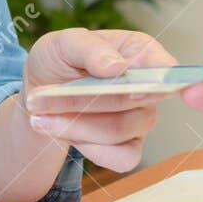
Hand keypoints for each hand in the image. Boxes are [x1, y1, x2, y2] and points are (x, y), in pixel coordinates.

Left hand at [21, 28, 176, 172]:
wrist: (42, 95)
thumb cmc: (59, 61)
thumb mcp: (62, 43)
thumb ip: (89, 48)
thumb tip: (117, 67)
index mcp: (139, 52)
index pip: (165, 67)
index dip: (165, 79)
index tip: (141, 89)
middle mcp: (148, 87)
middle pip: (129, 100)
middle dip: (80, 100)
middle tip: (37, 98)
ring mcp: (141, 119)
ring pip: (118, 130)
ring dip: (74, 125)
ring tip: (40, 114)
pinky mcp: (131, 146)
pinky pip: (122, 158)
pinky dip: (86, 148)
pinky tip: (60, 131)